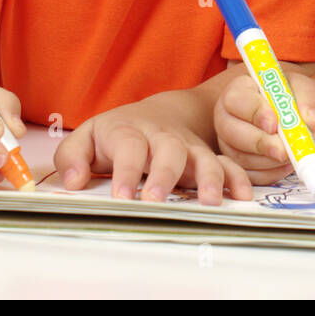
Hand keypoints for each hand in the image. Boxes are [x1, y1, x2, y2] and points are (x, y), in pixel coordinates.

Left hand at [53, 98, 250, 204]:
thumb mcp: (87, 137)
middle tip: (156, 199)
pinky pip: (226, 163)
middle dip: (164, 174)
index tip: (121, 196)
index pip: (128, 146)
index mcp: (129, 131)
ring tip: (209, 202)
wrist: (160, 113)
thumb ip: (72, 157)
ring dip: (208, 177)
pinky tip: (242, 196)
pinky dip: (236, 178)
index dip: (125, 170)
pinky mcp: (206, 156)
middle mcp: (162, 136)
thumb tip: (74, 180)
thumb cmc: (118, 133)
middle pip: (167, 149)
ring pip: (201, 156)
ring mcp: (187, 146)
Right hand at [213, 70, 314, 183]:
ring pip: (241, 156)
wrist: (301, 121)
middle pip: (230, 131)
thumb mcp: (304, 90)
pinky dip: (271, 173)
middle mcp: (227, 116)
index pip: (237, 100)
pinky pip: (250, 175)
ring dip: (268, 160)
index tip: (274, 123)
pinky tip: (287, 165)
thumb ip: (309, 101)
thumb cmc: (296, 100)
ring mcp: (229, 142)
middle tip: (283, 150)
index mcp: (239, 90)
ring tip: (292, 155)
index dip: (254, 112)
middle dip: (259, 142)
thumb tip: (313, 121)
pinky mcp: (238, 165)